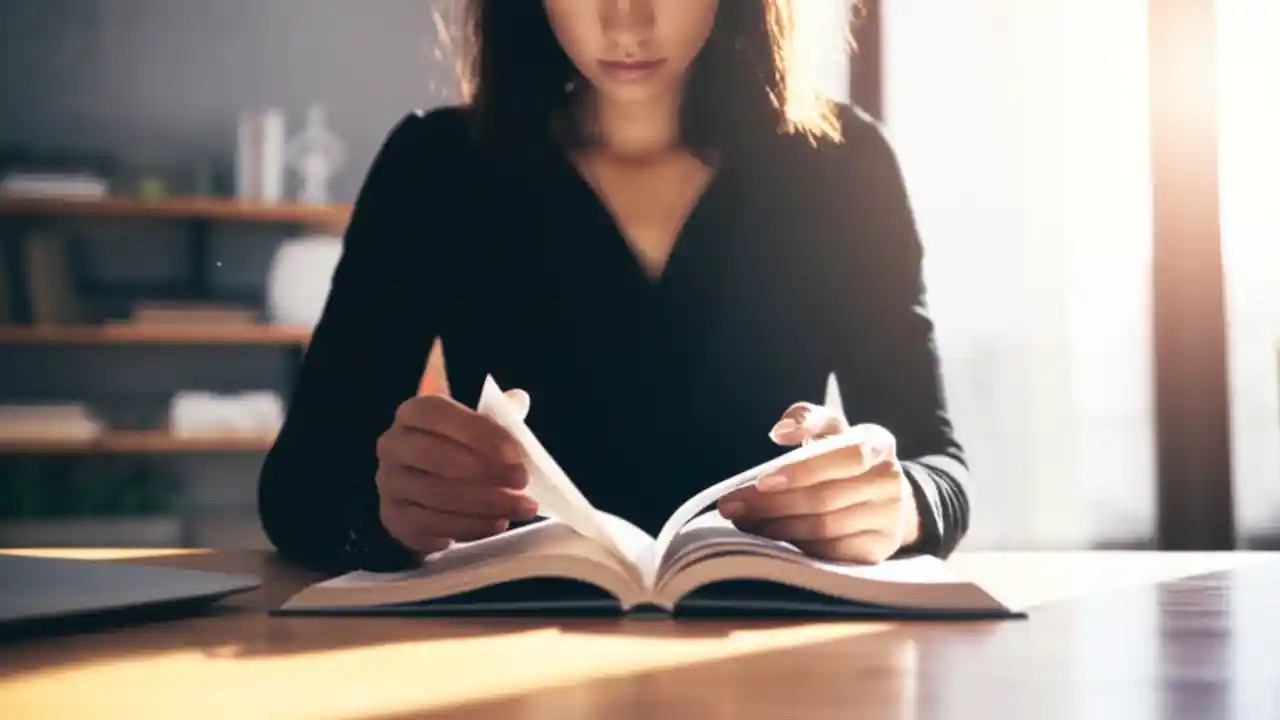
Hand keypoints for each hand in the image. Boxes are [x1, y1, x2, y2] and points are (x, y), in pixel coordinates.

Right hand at [375, 390, 538, 554]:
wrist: (429, 486)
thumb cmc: (460, 447)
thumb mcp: (477, 424)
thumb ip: (497, 412)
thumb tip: (518, 400)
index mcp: (412, 413)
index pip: (439, 414)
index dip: (478, 432)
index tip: (515, 455)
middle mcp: (392, 445)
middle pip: (436, 456)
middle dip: (486, 471)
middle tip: (521, 482)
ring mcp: (389, 483)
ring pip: (437, 495)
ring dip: (486, 503)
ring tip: (521, 507)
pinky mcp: (393, 518)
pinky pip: (433, 524)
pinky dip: (470, 526)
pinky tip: (497, 522)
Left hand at [716, 402, 920, 563]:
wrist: (885, 500)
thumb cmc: (843, 459)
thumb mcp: (830, 430)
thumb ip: (806, 418)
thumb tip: (781, 430)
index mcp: (878, 443)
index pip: (843, 456)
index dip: (802, 470)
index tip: (761, 481)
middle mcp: (889, 480)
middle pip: (825, 498)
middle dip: (771, 504)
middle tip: (731, 506)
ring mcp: (888, 519)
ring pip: (823, 528)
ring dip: (776, 526)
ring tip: (743, 520)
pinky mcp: (877, 550)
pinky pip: (829, 551)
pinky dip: (795, 545)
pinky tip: (769, 536)